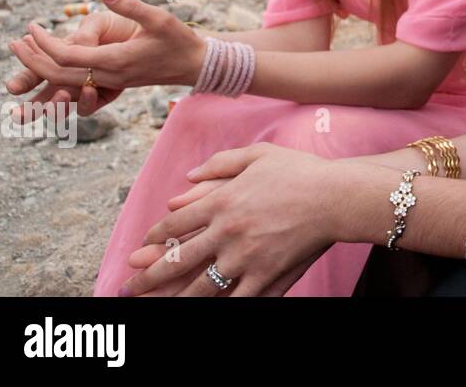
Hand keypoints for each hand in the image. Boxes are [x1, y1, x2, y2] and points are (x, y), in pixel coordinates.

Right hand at [6, 4, 139, 120]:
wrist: (151, 30)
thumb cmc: (121, 24)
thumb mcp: (100, 23)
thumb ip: (87, 33)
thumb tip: (80, 44)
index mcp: (64, 55)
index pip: (38, 69)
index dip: (25, 77)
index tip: (12, 86)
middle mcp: (72, 73)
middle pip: (46, 95)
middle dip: (30, 108)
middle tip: (15, 116)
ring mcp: (89, 84)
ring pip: (65, 105)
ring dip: (56, 107)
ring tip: (56, 100)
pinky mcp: (108, 91)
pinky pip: (92, 104)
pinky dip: (87, 101)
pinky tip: (88, 90)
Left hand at [10, 0, 205, 98]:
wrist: (196, 66)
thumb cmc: (179, 41)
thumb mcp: (159, 18)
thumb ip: (131, 5)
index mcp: (115, 61)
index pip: (67, 57)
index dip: (44, 44)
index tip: (30, 27)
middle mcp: (109, 75)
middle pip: (58, 75)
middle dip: (32, 61)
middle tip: (14, 42)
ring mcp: (110, 81)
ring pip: (65, 82)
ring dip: (42, 68)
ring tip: (26, 49)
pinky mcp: (113, 81)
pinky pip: (77, 82)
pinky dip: (58, 72)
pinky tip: (52, 59)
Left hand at [122, 143, 342, 296]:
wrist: (336, 196)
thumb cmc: (301, 171)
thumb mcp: (258, 154)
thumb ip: (219, 163)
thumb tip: (187, 177)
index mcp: (221, 201)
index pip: (173, 224)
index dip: (152, 237)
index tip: (141, 247)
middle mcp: (226, 232)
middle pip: (176, 260)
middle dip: (148, 276)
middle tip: (129, 287)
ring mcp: (245, 257)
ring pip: (199, 287)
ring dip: (174, 299)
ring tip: (158, 307)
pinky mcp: (266, 275)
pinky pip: (236, 300)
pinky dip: (220, 308)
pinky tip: (207, 312)